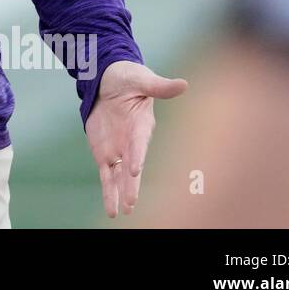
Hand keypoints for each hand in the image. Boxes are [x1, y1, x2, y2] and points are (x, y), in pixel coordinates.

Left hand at [85, 60, 187, 217]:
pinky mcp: (105, 153)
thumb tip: (183, 84)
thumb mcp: (141, 79)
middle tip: (130, 203)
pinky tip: (112, 208)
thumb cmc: (128, 78)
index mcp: (141, 126)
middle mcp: (131, 142)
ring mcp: (118, 150)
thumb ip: (159, 86)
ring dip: (120, 192)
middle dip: (131, 184)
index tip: (134, 169)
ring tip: (120, 212)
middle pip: (131, 167)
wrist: (108, 80)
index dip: (137, 155)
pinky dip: (108, 191)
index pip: (139, 143)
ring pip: (119, 176)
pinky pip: (106, 175)